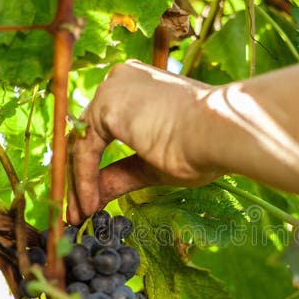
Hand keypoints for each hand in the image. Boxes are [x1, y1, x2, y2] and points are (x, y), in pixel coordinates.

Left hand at [67, 61, 223, 222]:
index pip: (102, 130)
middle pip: (88, 136)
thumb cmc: (202, 148)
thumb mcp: (153, 166)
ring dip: (78, 185)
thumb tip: (95, 198)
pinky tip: (90, 206)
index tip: (90, 199)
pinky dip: (83, 181)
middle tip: (77, 213)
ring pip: (82, 145)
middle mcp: (120, 80)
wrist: (220, 133)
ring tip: (80, 217)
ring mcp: (111, 89)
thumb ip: (122, 174)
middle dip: (79, 179)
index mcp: (136, 87)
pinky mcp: (105, 105)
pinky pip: (85, 151)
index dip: (92, 167)